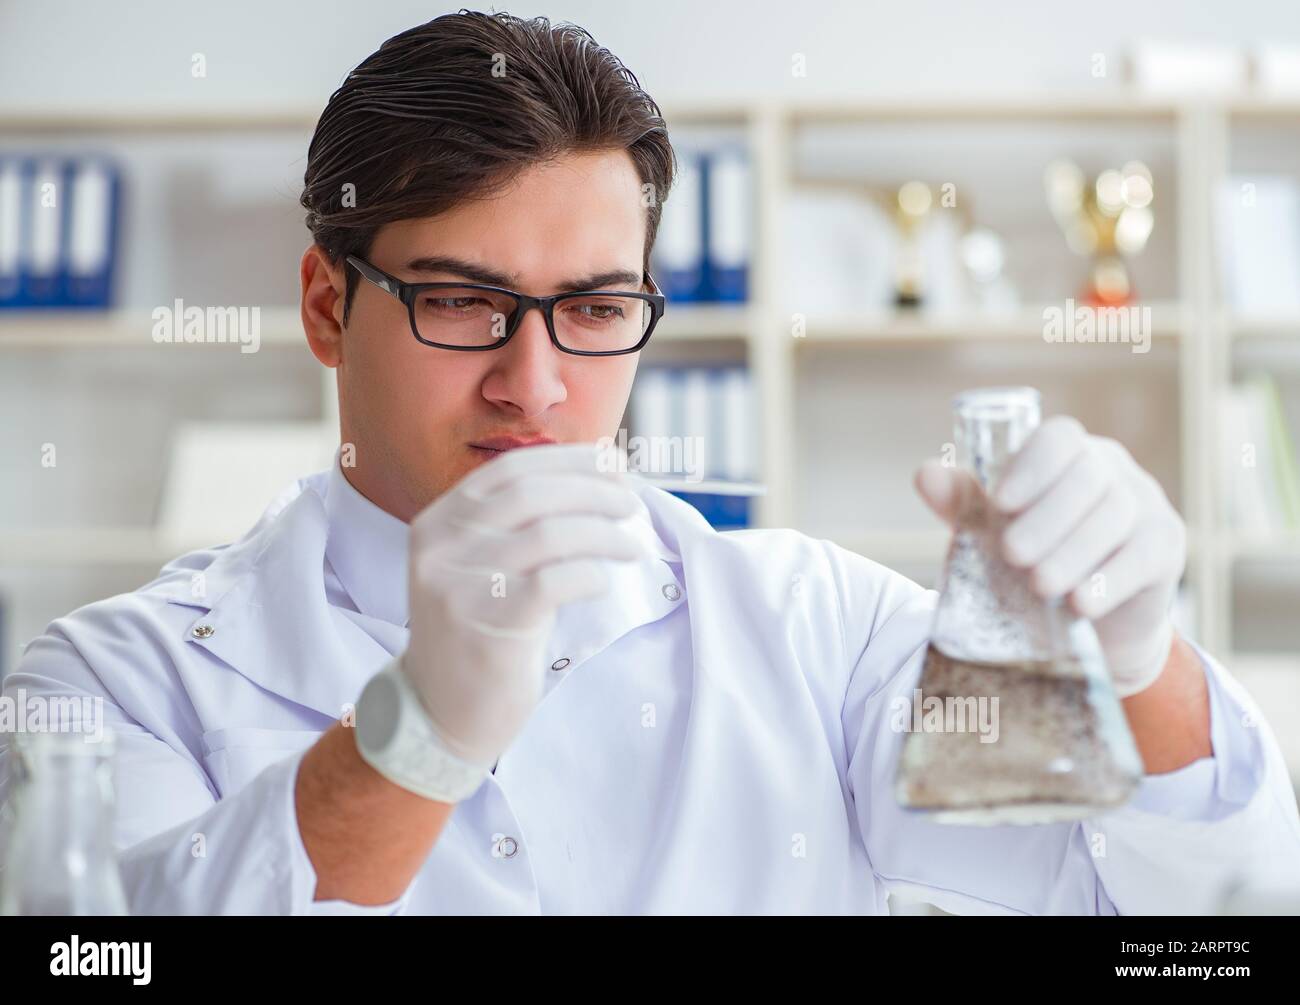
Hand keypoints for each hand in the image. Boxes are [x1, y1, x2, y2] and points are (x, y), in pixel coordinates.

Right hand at [404, 442, 643, 766]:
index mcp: (438, 522)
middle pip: (532, 494)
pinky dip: (589, 576)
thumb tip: (597, 474)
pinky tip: (602, 583)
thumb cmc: (481, 632)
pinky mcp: (486, 624)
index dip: (567, 461)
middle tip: (633, 504)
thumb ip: (519, 523)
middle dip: (594, 492)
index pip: (509, 469)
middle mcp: (441, 547)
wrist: (442, 712)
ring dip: (604, 534)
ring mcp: (459, 585)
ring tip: (633, 546)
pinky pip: (553, 582)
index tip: (612, 464)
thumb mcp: (483, 566)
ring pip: (549, 534)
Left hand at [915, 415, 1183, 696]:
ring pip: (1116, 516)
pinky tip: (1080, 603)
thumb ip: (963, 503)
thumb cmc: (1033, 561)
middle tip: (1012, 555)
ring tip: (1039, 584)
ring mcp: (1146, 505)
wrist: (1088, 623)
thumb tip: (924, 474)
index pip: (1059, 439)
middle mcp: (1112, 470)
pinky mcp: (1166, 548)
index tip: (1000, 503)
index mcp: (1069, 455)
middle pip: (1088, 478)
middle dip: (1047, 518)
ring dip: (1074, 552)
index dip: (1031, 466)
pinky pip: (1143, 556)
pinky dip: (1108, 581)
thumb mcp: (992, 532)